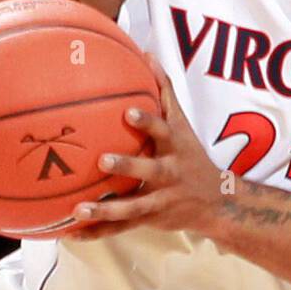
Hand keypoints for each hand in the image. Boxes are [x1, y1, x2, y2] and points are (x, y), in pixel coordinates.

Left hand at [69, 57, 223, 238]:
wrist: (218, 202)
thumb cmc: (191, 157)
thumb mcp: (183, 125)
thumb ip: (165, 92)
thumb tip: (147, 55)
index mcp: (174, 148)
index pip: (163, 130)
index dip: (147, 122)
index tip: (128, 113)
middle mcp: (169, 173)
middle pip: (149, 170)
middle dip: (127, 166)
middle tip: (102, 160)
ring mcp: (160, 199)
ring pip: (132, 206)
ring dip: (106, 210)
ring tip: (79, 209)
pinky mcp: (150, 219)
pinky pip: (121, 228)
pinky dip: (97, 232)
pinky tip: (72, 234)